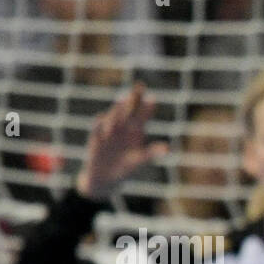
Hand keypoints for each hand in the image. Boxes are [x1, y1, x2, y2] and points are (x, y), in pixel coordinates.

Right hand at [75, 82, 169, 200]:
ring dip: (118, 109)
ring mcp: (109, 130)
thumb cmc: (125, 168)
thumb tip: (167, 149)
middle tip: (140, 86)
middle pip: (128, 110)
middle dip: (133, 98)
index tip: (153, 98)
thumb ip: (151, 153)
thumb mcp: (139, 160)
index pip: (142, 115)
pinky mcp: (96, 138)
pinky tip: (102, 120)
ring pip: (113, 116)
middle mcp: (122, 127)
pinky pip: (97, 129)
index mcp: (135, 131)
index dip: (147, 107)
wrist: (105, 177)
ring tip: (123, 100)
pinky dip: (99, 126)